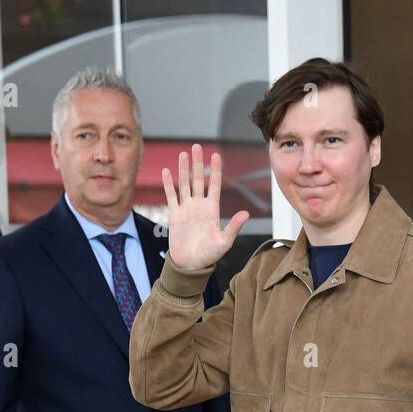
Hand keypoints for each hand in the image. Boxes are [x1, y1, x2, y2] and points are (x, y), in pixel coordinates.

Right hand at [162, 143, 249, 269]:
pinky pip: (171, 196)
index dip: (215, 170)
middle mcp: (199, 206)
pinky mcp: (174, 215)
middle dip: (198, 163)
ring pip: (185, 184)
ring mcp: (186, 209)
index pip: (214, 185)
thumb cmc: (209, 256)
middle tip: (197, 146)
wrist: (191, 265)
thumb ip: (233, 226)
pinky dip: (168, 184)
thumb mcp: (224, 241)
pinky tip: (167, 171)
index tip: (216, 154)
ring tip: (183, 154)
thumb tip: (245, 214)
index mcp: (212, 210)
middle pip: (198, 179)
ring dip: (183, 169)